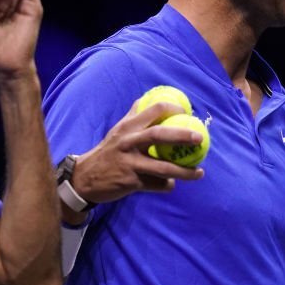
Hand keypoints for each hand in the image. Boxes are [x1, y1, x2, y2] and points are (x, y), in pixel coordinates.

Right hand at [64, 100, 205, 218]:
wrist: (84, 178)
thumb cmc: (107, 152)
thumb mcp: (117, 132)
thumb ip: (132, 116)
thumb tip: (146, 99)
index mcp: (127, 127)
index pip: (153, 110)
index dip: (172, 108)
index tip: (187, 112)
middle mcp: (128, 142)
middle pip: (159, 135)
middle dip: (183, 135)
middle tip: (200, 138)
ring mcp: (129, 163)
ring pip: (163, 167)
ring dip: (184, 171)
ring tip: (199, 172)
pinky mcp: (131, 182)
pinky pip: (156, 185)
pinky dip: (167, 185)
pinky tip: (171, 184)